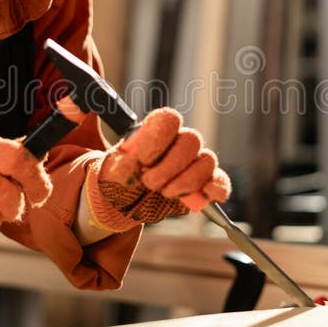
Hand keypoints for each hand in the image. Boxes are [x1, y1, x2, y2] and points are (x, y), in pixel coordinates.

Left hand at [85, 108, 230, 231]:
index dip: (159, 138)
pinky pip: (220, 182)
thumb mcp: (107, 167)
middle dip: (169, 166)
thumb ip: (116, 151)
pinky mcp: (203, 185)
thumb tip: (109, 130)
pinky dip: (216, 188)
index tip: (143, 159)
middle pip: (191, 140)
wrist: (123, 207)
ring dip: (185, 181)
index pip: (169, 119)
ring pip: (207, 160)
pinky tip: (202, 195)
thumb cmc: (116, 181)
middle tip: (148, 183)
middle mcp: (178, 142)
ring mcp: (193, 163)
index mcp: (156, 131)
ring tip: (164, 193)